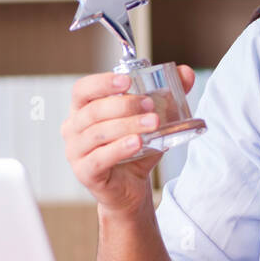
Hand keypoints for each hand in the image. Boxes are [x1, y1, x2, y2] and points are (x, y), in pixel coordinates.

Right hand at [62, 65, 196, 217]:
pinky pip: (100, 158)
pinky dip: (119, 148)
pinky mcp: (85, 172)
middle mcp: (74, 128)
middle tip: (150, 105)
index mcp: (83, 110)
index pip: (83, 89)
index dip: (102, 83)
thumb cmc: (135, 149)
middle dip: (124, 105)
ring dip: (127, 126)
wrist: (131, 186)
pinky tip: (137, 143)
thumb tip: (186, 73)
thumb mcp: (152, 120)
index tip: (128, 80)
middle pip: (93, 111)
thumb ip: (166, 95)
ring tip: (152, 124)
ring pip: (97, 133)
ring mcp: (76, 152)